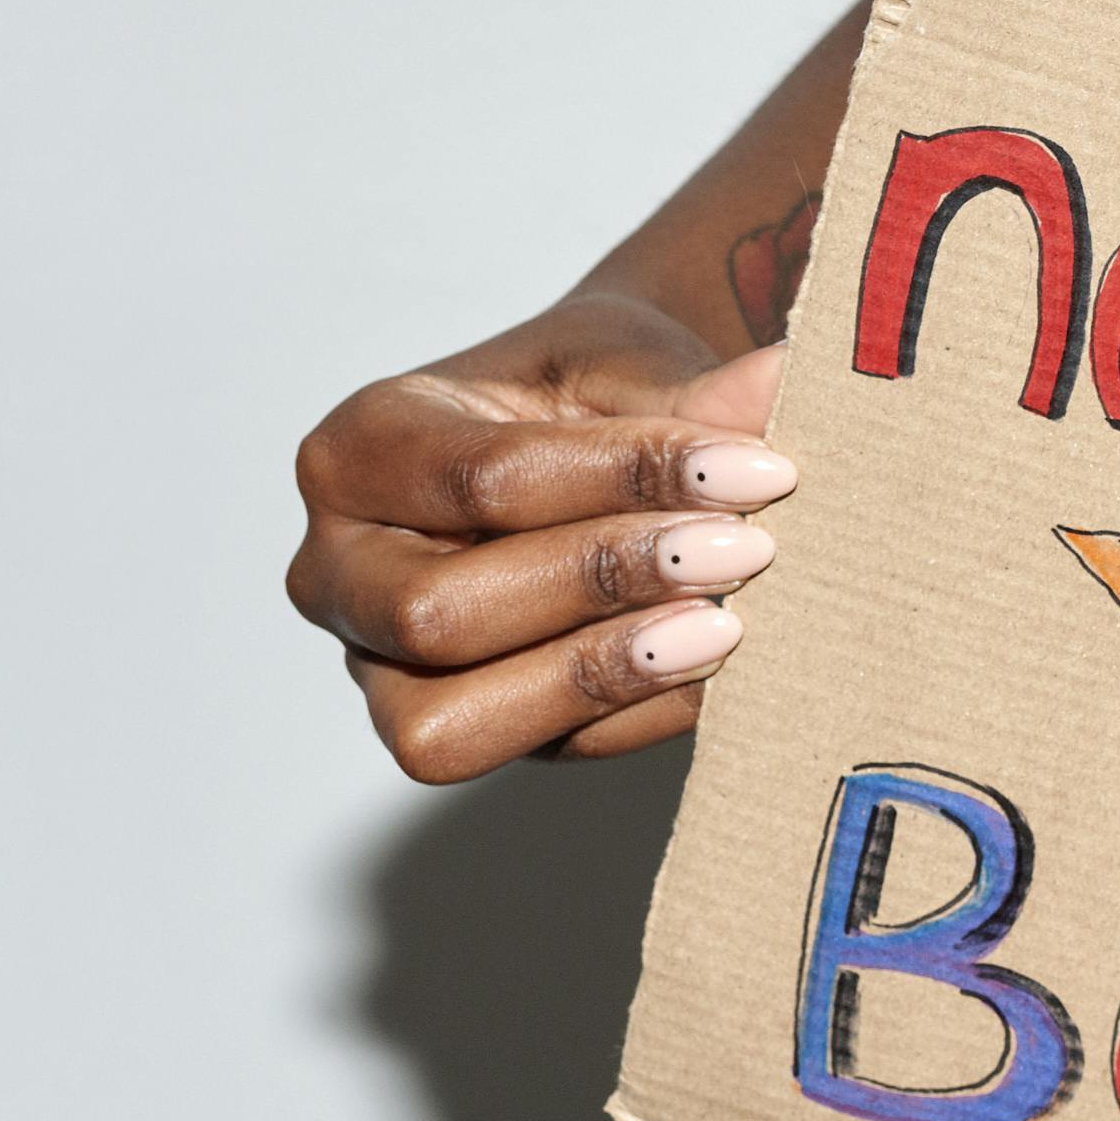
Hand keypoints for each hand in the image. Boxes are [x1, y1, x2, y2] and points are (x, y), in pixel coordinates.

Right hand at [288, 295, 794, 780]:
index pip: (482, 478)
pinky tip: (717, 671)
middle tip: (745, 550)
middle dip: (602, 585)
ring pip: (450, 724)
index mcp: (358, 452)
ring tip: (725, 628)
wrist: (596, 438)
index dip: (626, 477)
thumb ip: (691, 389)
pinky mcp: (456, 730)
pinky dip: (635, 716)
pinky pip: (531, 756)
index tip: (759, 469)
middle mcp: (340, 572)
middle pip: (438, 615)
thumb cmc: (590, 392)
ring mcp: (383, 669)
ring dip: (599, 676)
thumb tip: (779, 381)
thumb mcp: (630, 364)